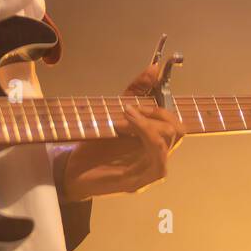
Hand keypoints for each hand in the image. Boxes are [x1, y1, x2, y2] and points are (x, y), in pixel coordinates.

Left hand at [60, 58, 184, 202]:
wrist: (72, 172)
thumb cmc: (95, 145)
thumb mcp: (113, 113)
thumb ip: (134, 93)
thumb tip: (155, 68)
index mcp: (153, 140)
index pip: (173, 120)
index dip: (164, 100)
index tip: (151, 83)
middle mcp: (157, 156)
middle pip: (178, 130)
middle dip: (157, 112)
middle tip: (132, 108)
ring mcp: (151, 171)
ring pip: (168, 141)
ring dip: (147, 123)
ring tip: (125, 114)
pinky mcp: (140, 182)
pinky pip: (157, 160)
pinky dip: (144, 136)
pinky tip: (125, 127)